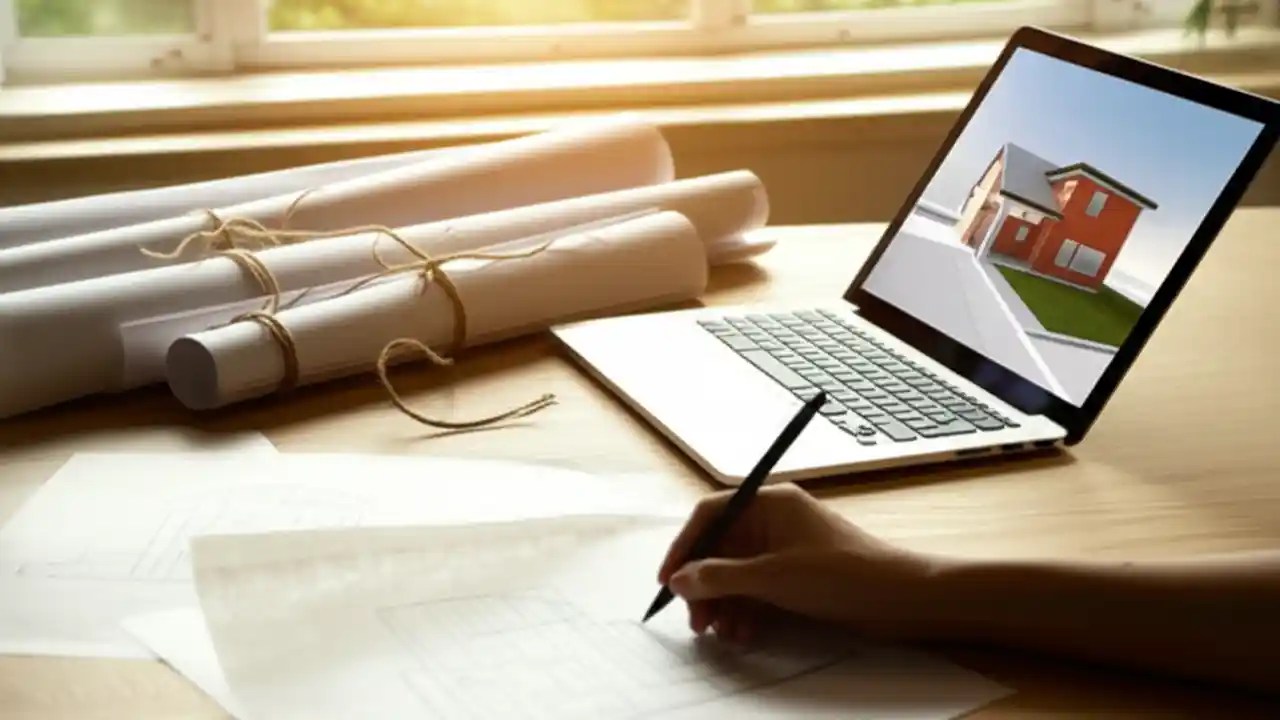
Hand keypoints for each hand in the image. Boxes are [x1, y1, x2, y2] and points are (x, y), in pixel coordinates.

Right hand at [658, 484, 936, 642]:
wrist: (898, 598)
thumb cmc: (841, 574)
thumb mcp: (772, 576)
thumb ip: (720, 577)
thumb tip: (681, 579)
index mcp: (768, 503)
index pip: (710, 514)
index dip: (685, 547)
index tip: (669, 580)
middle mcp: (774, 520)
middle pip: (721, 548)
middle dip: (705, 585)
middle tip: (696, 620)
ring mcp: (786, 548)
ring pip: (738, 573)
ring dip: (725, 603)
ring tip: (722, 633)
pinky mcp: (797, 574)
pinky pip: (759, 588)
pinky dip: (747, 610)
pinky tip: (744, 633)